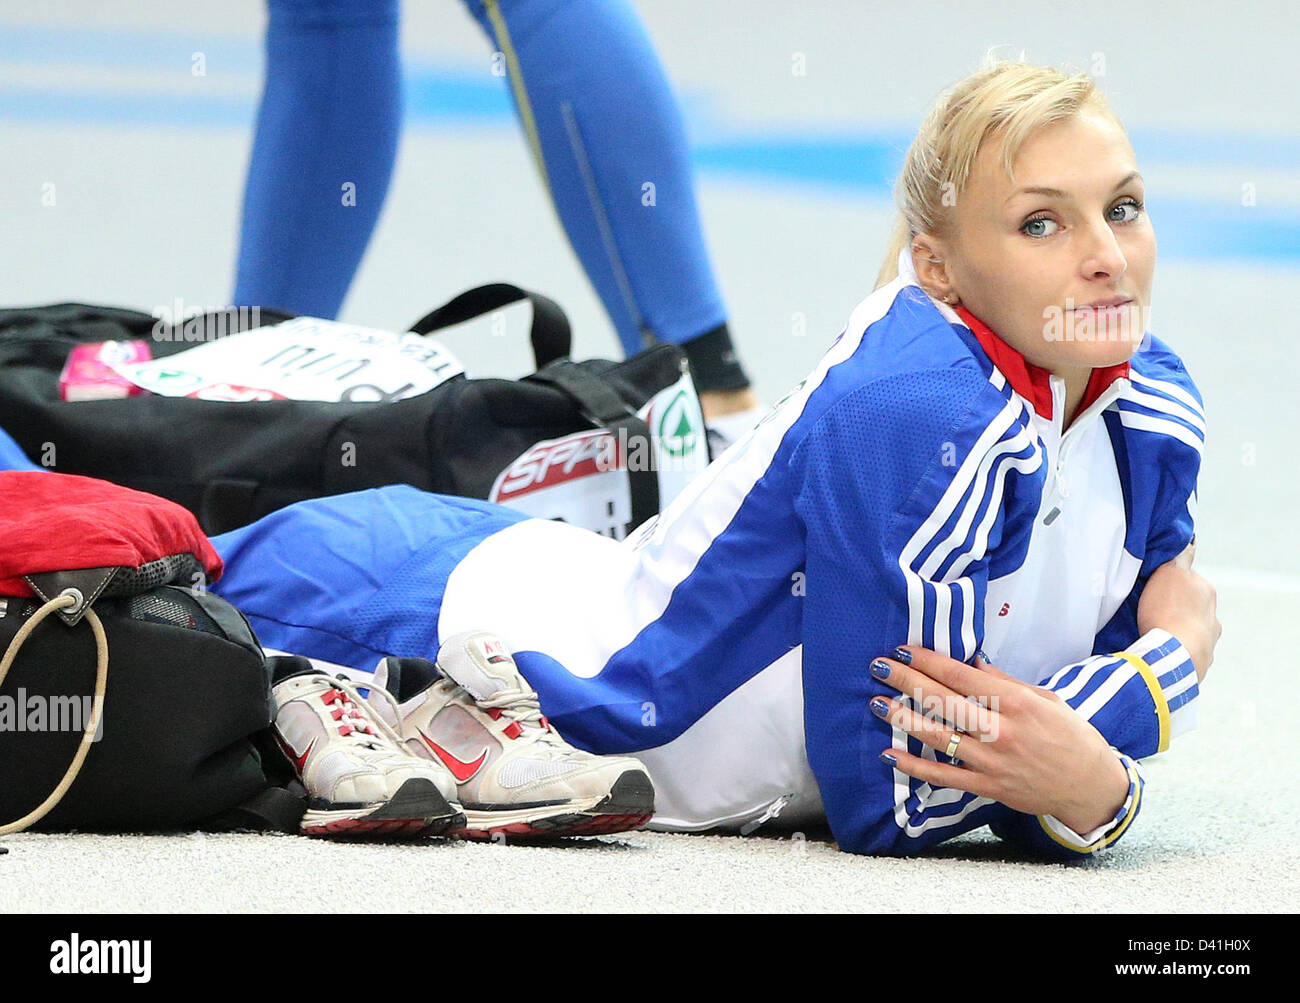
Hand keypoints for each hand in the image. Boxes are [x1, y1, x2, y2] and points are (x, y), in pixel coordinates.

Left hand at [870, 646, 1130, 835]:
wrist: (1090, 785)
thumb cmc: (1070, 735)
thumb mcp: (1045, 698)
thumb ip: (1005, 682)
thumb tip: (972, 661)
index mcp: (1016, 702)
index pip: (961, 676)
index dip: (928, 661)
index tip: (903, 650)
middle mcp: (1000, 730)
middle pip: (943, 701)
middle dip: (906, 681)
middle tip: (878, 666)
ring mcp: (991, 761)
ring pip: (937, 736)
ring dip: (902, 718)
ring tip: (876, 703)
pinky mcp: (987, 787)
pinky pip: (943, 776)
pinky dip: (915, 767)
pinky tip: (890, 755)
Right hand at [1137, 539, 1219, 682]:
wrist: (1174, 654)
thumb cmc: (1168, 612)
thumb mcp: (1170, 573)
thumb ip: (1180, 557)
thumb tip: (1189, 541)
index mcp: (1206, 591)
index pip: (1189, 579)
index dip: (1171, 581)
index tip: (1157, 587)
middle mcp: (1213, 615)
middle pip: (1192, 604)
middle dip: (1177, 606)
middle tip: (1153, 609)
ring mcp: (1209, 640)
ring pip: (1192, 629)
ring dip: (1178, 628)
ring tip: (1157, 633)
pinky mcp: (1201, 662)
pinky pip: (1187, 650)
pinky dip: (1178, 648)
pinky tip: (1164, 650)